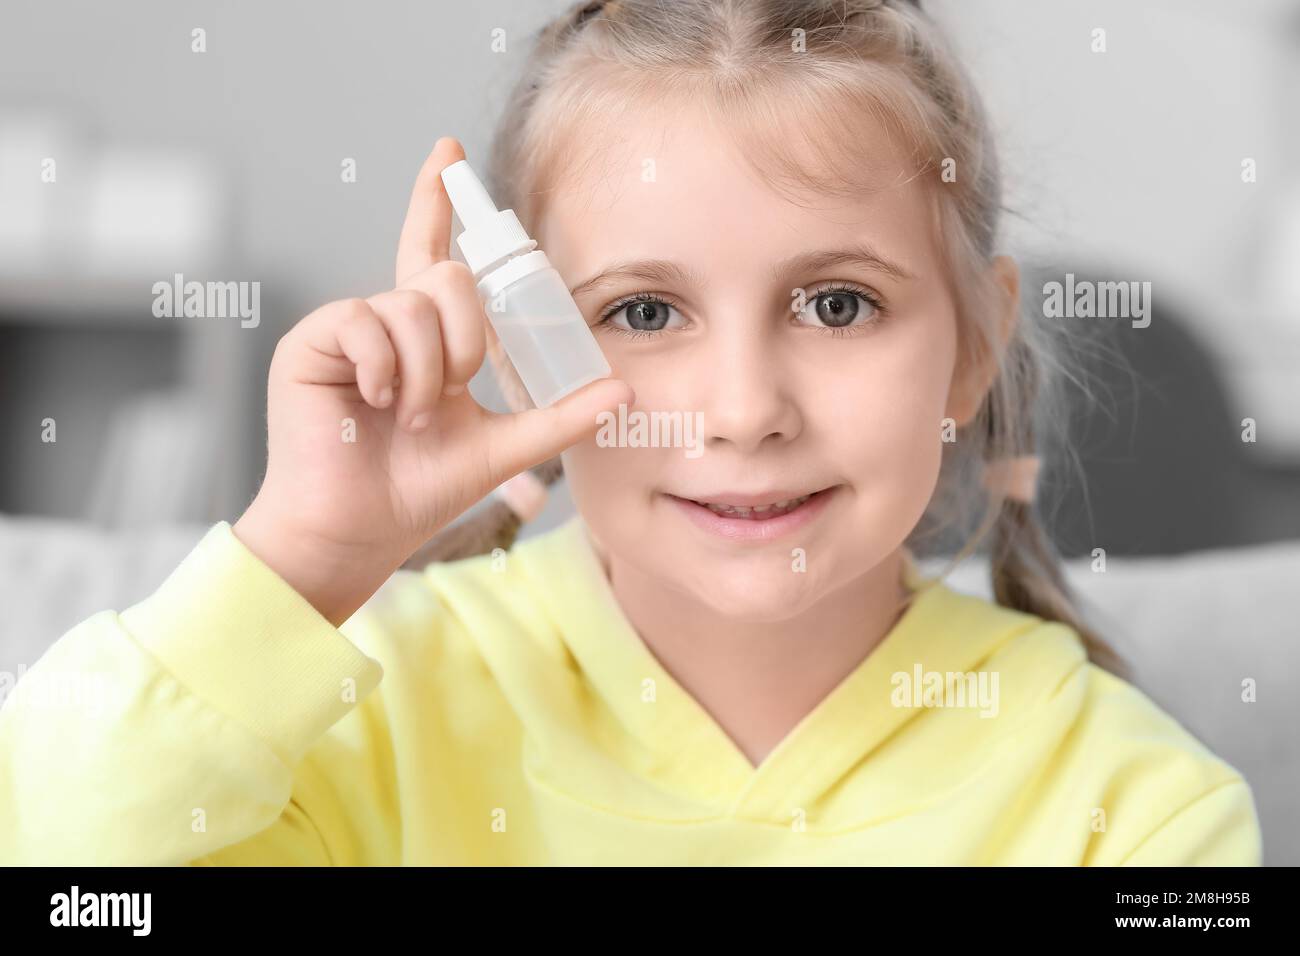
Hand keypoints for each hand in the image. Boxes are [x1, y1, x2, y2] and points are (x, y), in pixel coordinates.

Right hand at [233, 137, 631, 624]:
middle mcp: (388, 324)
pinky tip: (377, 403)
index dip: (439, 203)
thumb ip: (556, 417)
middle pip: (447, 279)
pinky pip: (364, 320)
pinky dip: (386, 367)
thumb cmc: (417, 489)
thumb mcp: (500, 447)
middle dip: (464, 343)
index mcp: (427, 341)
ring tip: (408, 417)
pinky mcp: (311, 342)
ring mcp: (348, 331)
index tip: (450, 152)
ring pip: (413, 303)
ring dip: (425, 373)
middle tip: (447, 398)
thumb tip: (623, 391)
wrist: (359, 531)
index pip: (437, 257)